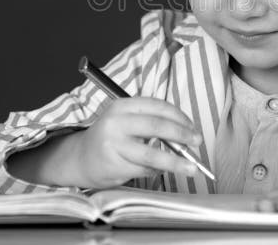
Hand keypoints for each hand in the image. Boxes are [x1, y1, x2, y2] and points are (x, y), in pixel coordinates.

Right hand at [59, 97, 202, 187]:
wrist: (80, 158)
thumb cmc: (111, 138)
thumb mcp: (126, 120)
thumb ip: (151, 122)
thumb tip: (185, 134)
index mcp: (123, 106)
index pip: (158, 106)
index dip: (180, 117)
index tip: (192, 128)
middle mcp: (116, 122)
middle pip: (157, 126)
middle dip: (182, 135)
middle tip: (197, 142)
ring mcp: (113, 144)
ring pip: (152, 153)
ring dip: (176, 162)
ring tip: (191, 167)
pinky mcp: (113, 164)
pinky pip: (143, 169)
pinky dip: (157, 171)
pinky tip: (161, 170)